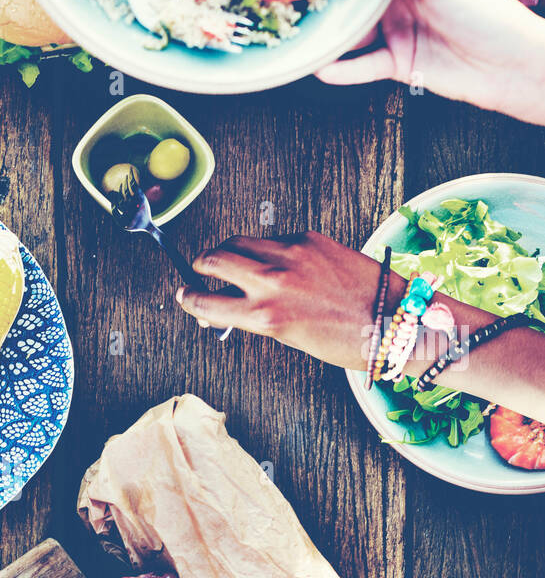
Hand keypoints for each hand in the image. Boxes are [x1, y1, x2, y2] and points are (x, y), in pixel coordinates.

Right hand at [179, 230, 405, 367]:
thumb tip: (232, 307)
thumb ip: (256, 317)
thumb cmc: (347, 339)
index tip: (185, 295)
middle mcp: (272, 281)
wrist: (392, 318)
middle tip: (200, 270)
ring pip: (240, 241)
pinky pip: (273, 239)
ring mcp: (291, 254)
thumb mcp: (290, 337)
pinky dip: (265, 248)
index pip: (207, 301)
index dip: (190, 299)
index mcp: (264, 316)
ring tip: (229, 258)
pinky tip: (273, 260)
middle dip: (201, 265)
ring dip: (228, 250)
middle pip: (216, 258)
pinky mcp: (309, 238)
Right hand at [315, 0, 544, 125]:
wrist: (507, 66)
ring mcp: (399, 32)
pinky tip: (322, 68)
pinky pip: (363, 67)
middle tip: (295, 0)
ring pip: (355, 34)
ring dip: (332, 37)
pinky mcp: (398, 64)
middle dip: (329, 0)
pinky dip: (343, 70)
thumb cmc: (485, 12)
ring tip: (303, 37)